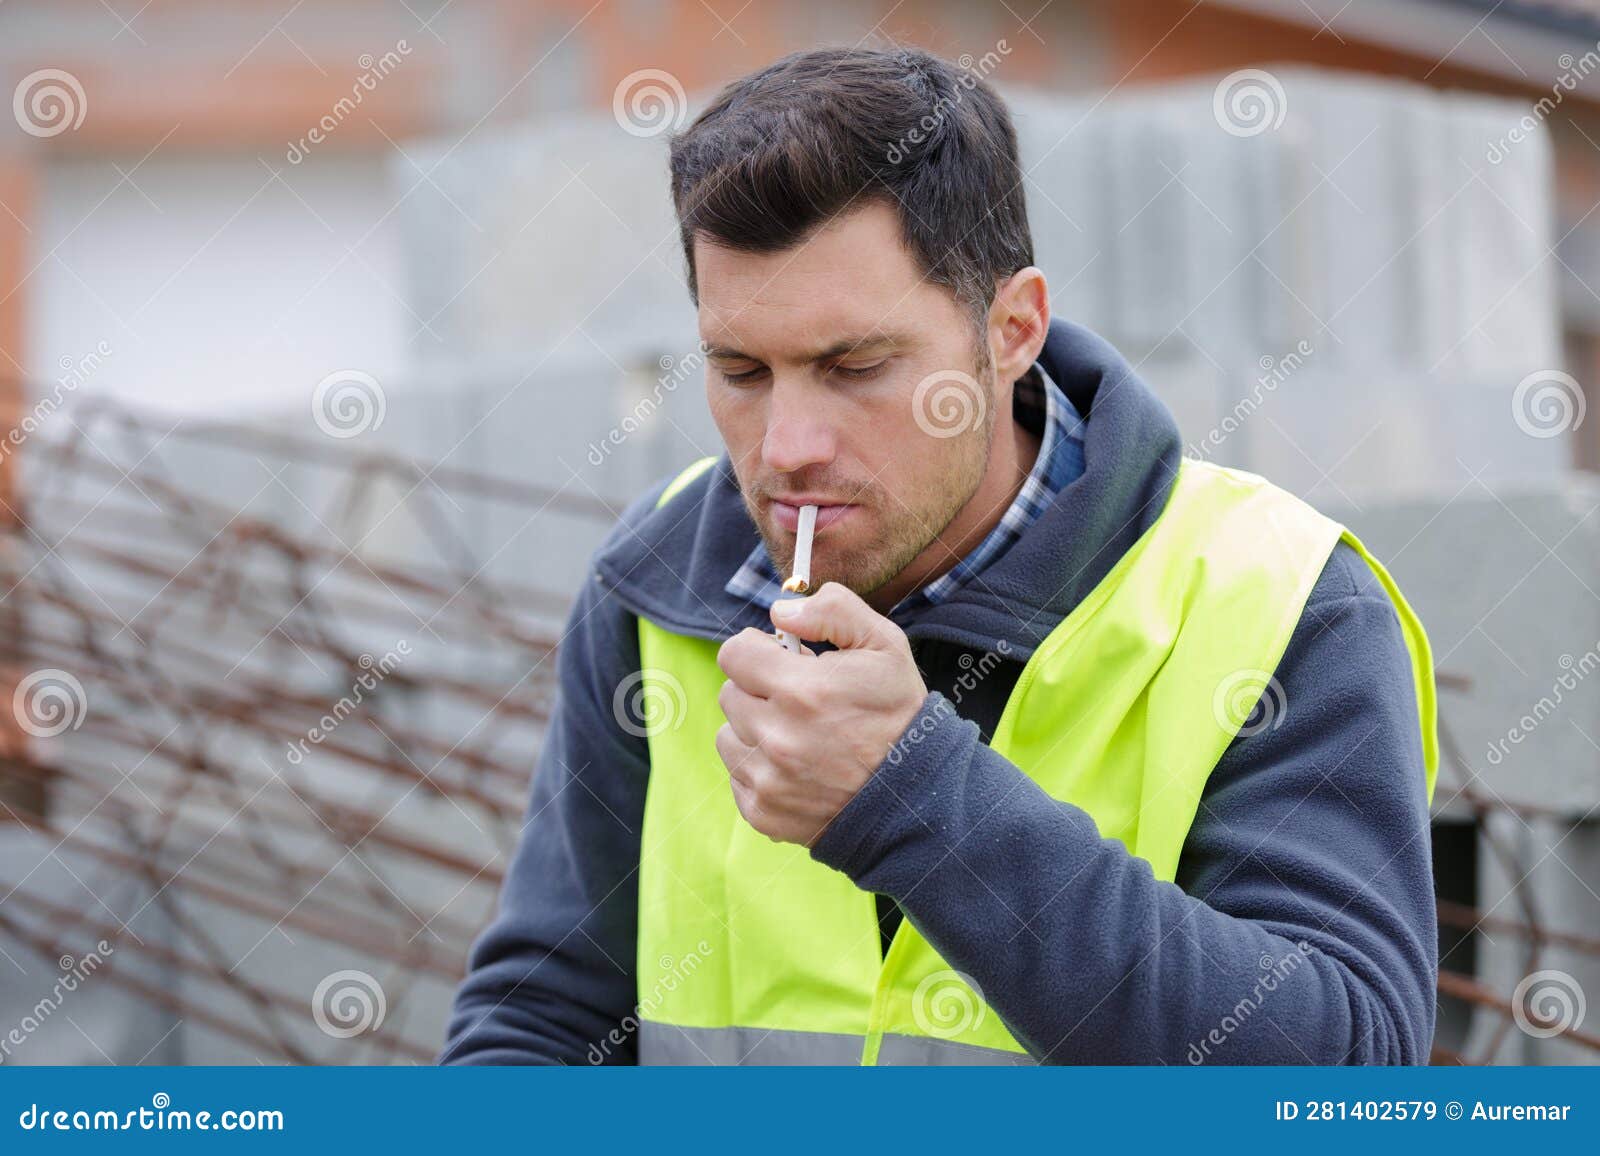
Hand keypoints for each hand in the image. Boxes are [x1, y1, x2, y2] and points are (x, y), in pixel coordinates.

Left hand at [715, 582, 928, 845]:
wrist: (915, 793)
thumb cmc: (898, 715)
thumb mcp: (884, 646)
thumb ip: (833, 611)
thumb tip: (780, 611)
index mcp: (801, 691)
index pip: (734, 654)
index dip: (759, 650)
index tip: (782, 660)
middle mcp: (776, 737)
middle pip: (730, 694)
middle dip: (759, 690)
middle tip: (800, 700)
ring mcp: (767, 780)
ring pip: (728, 736)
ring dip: (754, 730)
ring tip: (797, 734)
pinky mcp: (763, 812)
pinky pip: (737, 777)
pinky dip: (759, 768)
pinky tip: (796, 766)